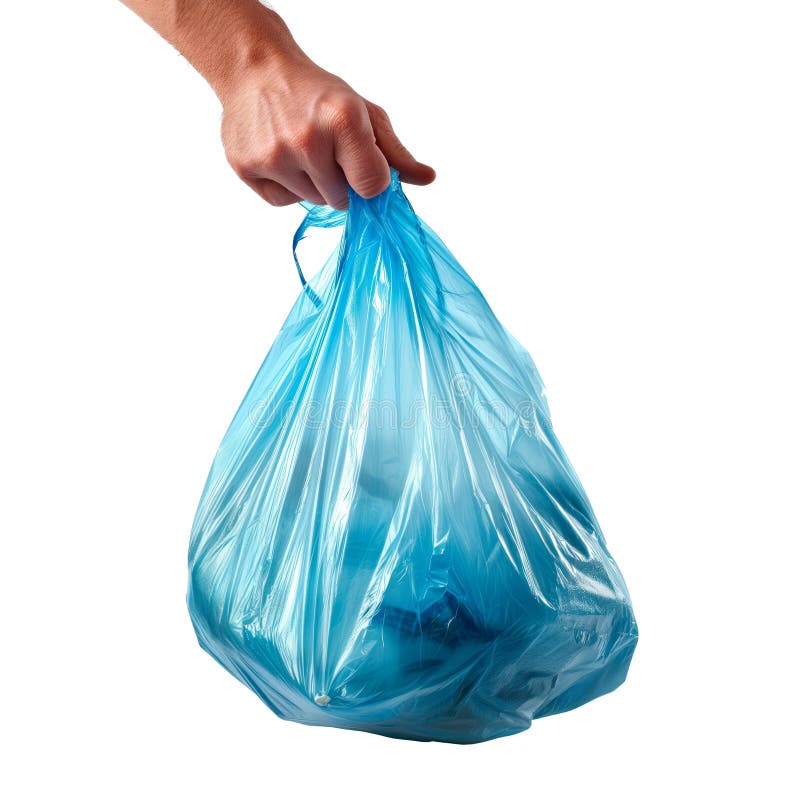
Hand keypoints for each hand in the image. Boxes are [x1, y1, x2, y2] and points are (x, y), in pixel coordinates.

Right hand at [219, 54, 434, 208]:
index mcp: (343, 120)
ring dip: (314, 185)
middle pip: (342, 200)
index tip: (361, 164)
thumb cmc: (317, 94)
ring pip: (314, 202)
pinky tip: (282, 158)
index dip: (370, 180)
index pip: (373, 187)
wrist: (256, 70)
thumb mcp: (363, 113)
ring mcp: (273, 156)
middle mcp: (307, 140)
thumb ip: (395, 152)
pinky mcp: (246, 167)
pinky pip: (283, 202)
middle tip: (326, 150)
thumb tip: (427, 178)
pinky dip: (287, 188)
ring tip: (302, 150)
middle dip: (341, 181)